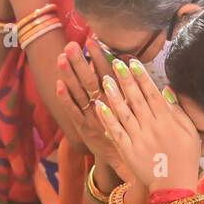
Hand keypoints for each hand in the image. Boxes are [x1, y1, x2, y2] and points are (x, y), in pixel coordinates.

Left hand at [54, 40, 130, 182]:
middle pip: (91, 82)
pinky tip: (58, 85)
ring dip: (69, 76)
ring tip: (61, 58)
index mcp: (122, 102)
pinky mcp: (84, 129)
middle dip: (80, 63)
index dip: (100, 58)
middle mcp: (107, 108)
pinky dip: (65, 99)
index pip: (109, 76)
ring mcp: (93, 119)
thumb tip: (137, 68)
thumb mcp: (145, 113)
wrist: (129, 162)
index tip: (92, 41)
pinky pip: (73, 113)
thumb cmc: (139, 135)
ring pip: (79, 95)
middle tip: (71, 45)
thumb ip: (142, 91)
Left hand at [95, 58, 201, 193]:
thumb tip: (166, 90)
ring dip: (114, 95)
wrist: (174, 186)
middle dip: (126, 80)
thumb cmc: (185, 159)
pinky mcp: (128, 150)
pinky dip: (107, 118)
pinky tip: (99, 106)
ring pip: (124, 112)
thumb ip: (178, 111)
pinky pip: (116, 131)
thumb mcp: (190, 133)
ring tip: (105, 79)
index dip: (141, 77)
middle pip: (136, 99)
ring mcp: (139, 138)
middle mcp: (152, 127)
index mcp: (167, 121)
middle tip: (115, 63)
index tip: (133, 62)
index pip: (152, 93)